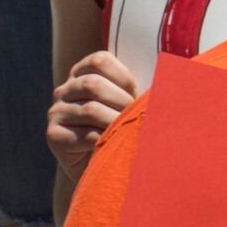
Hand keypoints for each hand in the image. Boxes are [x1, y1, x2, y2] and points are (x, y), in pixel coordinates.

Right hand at [46, 50, 139, 181]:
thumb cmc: (120, 128)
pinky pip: (84, 136)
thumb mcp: (127, 101)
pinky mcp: (53, 136)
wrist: (101, 164)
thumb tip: (172, 72)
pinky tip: (113, 145)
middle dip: (121, 102)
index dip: (124, 77)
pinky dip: (105, 141)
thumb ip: (135, 87)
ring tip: (128, 132)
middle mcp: (63, 90)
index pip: (99, 61)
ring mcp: (55, 112)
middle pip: (93, 85)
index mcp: (80, 73)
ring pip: (90, 110)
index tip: (136, 95)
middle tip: (136, 118)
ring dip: (116, 122)